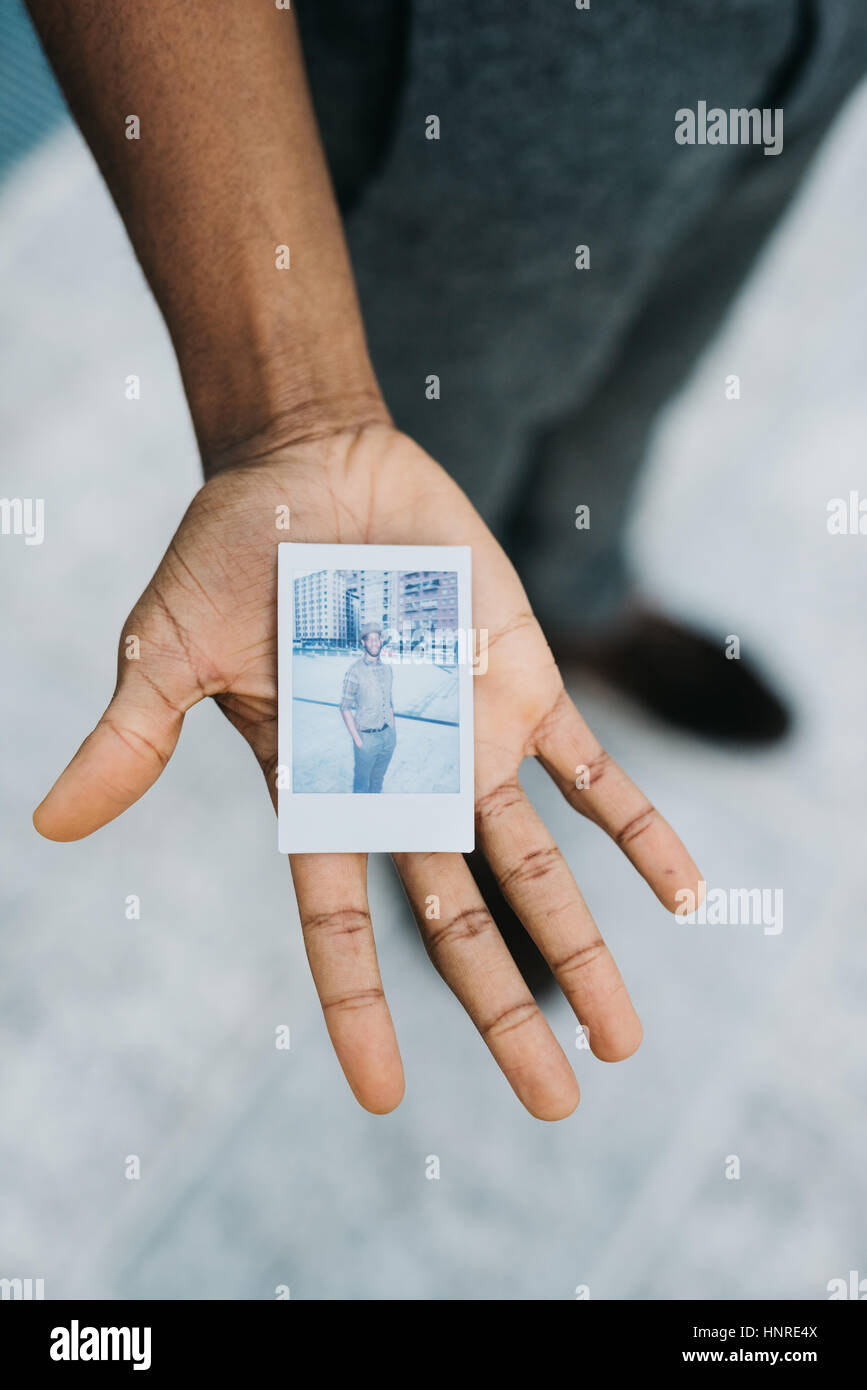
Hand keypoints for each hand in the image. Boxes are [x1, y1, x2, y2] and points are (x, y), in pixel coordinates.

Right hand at [33, 424, 701, 1118]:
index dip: (360, 1008)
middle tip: (554, 1103)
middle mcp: (401, 785)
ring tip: (622, 1041)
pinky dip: (637, 827)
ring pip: (535, 870)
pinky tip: (686, 893)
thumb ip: (134, 736)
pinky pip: (596, 771)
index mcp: (318, 790)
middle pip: (459, 923)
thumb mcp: (169, 648)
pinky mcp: (523, 686)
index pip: (339, 922)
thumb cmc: (229, 553)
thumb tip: (50, 823)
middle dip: (506, 1012)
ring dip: (584, 950)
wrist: (312, 466)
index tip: (386, 1095)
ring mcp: (468, 743)